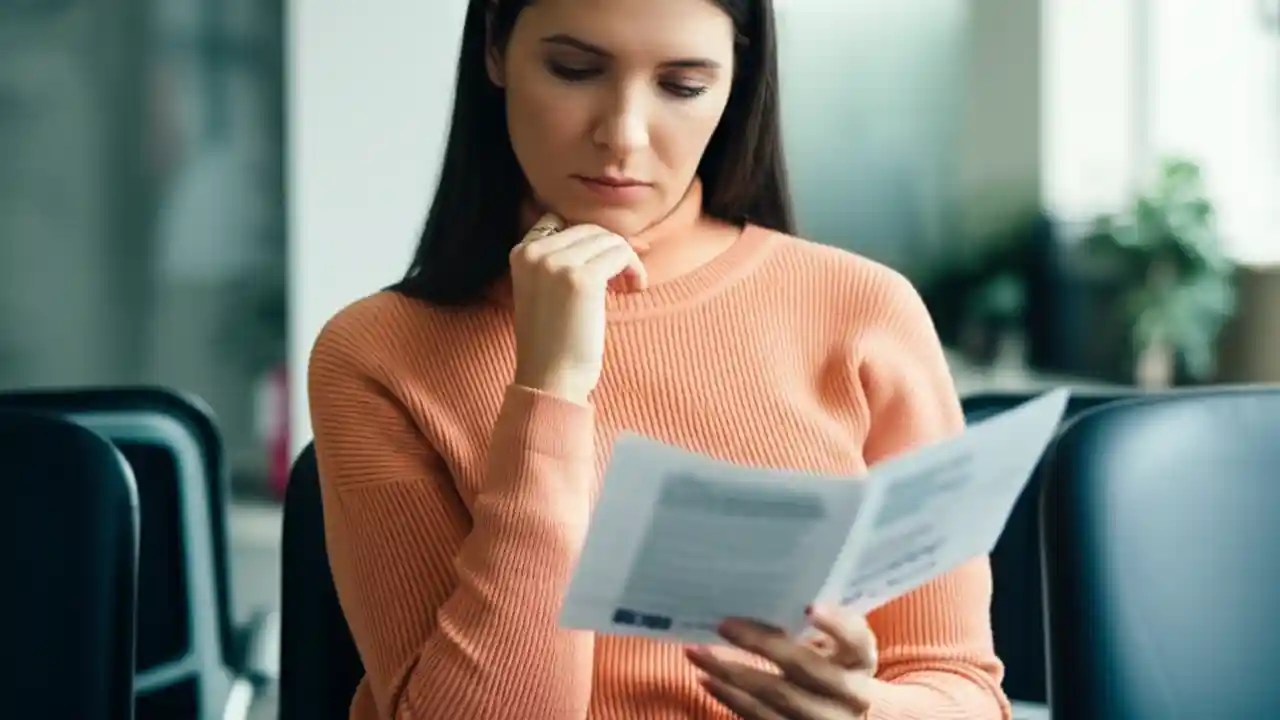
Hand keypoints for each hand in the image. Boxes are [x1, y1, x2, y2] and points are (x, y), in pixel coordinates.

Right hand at [510, 213, 648, 404]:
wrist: (551, 378)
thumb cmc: (555, 342)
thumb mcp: (546, 290)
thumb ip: (563, 260)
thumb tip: (611, 236)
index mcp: (521, 253)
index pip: (561, 222)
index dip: (591, 239)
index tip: (610, 260)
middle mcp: (535, 253)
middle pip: (589, 229)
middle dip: (612, 250)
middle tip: (623, 282)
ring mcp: (557, 263)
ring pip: (608, 239)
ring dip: (626, 260)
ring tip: (628, 287)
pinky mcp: (582, 279)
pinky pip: (621, 254)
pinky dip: (634, 269)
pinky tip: (635, 289)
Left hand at [686, 606, 877, 718]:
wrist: (847, 712)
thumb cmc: (834, 662)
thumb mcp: (839, 641)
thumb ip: (819, 620)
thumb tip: (773, 594)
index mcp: (861, 659)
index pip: (856, 640)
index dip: (835, 625)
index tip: (810, 608)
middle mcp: (850, 693)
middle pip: (804, 668)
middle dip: (761, 645)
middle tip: (724, 625)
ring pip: (776, 697)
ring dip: (731, 675)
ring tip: (698, 654)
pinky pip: (760, 718)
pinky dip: (730, 699)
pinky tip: (707, 680)